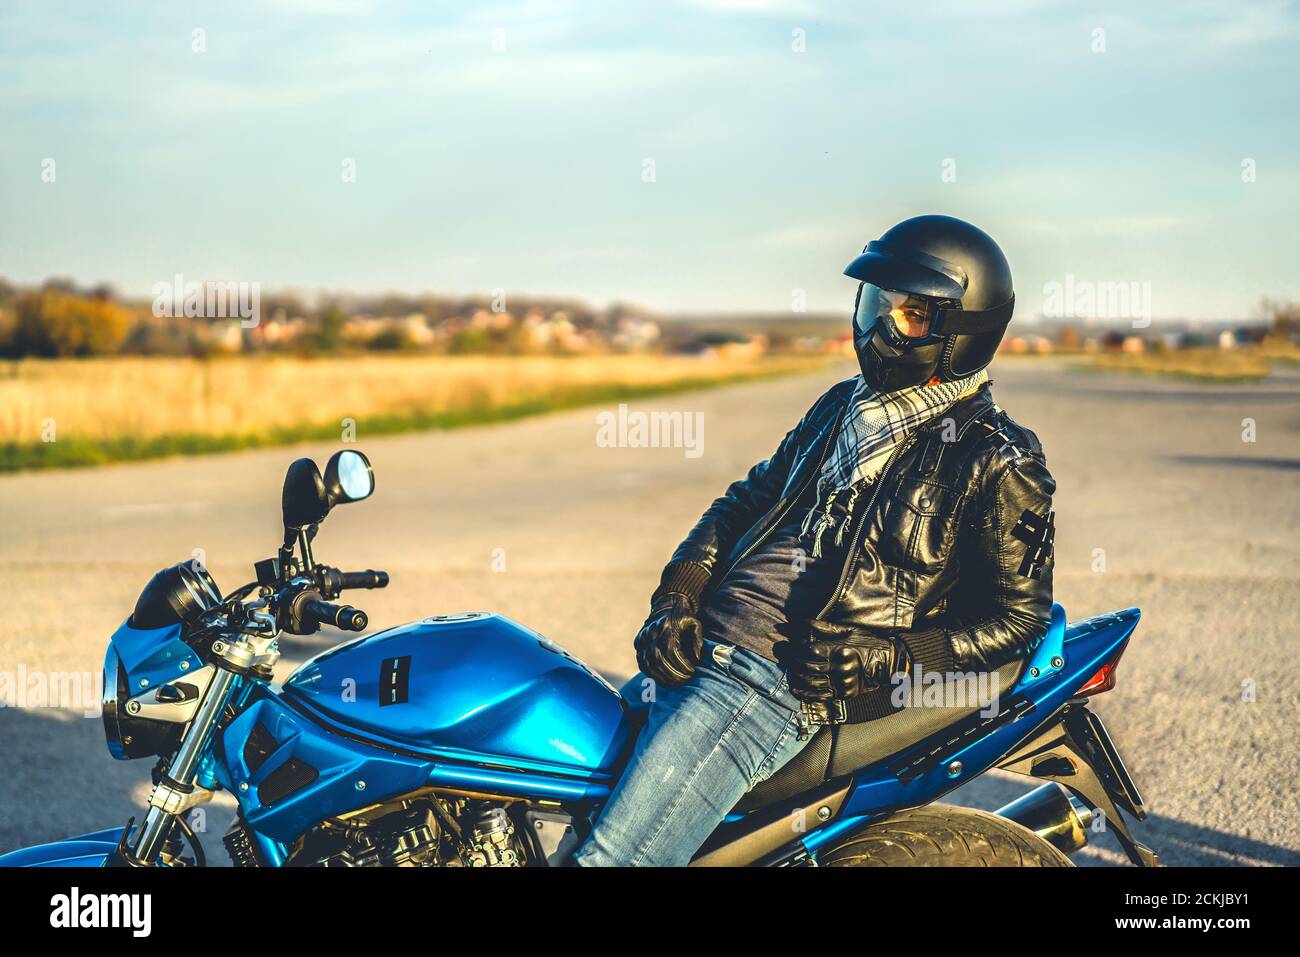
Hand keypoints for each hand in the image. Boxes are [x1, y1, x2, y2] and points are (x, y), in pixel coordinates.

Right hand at [634, 594, 703, 687]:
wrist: (667, 604)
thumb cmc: (684, 617)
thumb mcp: (695, 624)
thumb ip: (697, 641)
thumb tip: (696, 660)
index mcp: (665, 627)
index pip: (671, 652)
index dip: (681, 665)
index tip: (692, 671)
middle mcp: (651, 633)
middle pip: (659, 660)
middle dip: (673, 674)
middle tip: (685, 680)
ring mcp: (642, 639)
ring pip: (649, 664)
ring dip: (663, 677)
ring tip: (676, 683)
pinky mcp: (638, 644)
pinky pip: (642, 663)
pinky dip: (653, 674)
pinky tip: (664, 680)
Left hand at [786, 621, 905, 701]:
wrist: (889, 662)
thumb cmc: (869, 643)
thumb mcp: (849, 630)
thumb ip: (824, 627)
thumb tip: (802, 621)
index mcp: (840, 650)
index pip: (810, 650)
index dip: (798, 647)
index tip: (791, 644)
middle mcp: (840, 667)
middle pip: (807, 666)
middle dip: (792, 661)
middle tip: (784, 656)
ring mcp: (842, 682)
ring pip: (811, 682)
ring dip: (796, 677)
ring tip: (789, 672)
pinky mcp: (844, 693)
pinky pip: (820, 696)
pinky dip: (805, 694)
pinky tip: (796, 690)